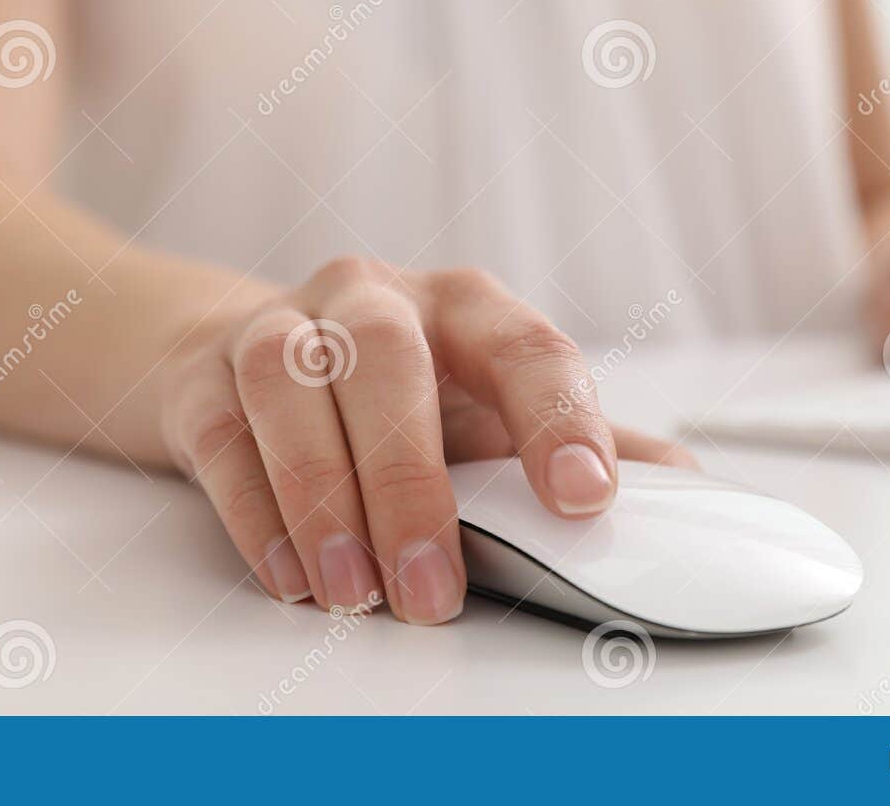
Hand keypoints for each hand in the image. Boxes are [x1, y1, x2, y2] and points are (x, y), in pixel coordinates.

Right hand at [158, 257, 692, 623]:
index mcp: (465, 307)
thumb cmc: (396, 388)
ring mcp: (282, 326)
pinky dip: (256, 509)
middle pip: (389, 361)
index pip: (525, 346)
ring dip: (322, 493)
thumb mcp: (490, 407)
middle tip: (434, 589)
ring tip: (355, 591)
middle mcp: (374, 298)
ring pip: (292, 383)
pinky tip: (293, 577)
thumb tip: (684, 493)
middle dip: (411, 480)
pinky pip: (221, 431)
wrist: (249, 351)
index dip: (559, 420)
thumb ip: (578, 442)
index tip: (585, 500)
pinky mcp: (205, 374)